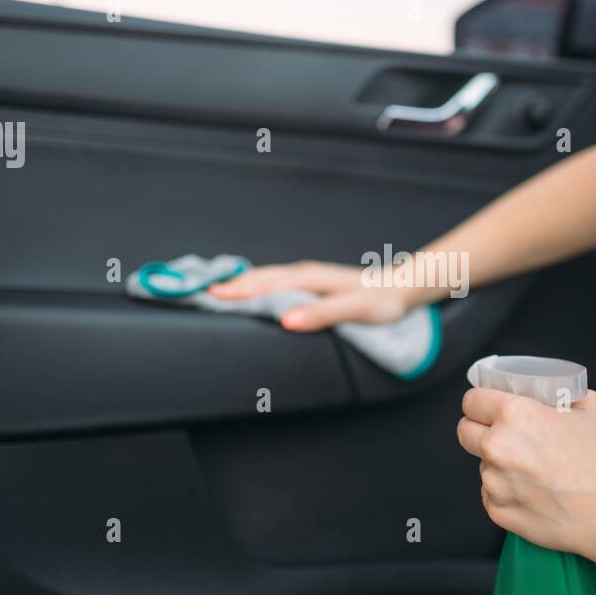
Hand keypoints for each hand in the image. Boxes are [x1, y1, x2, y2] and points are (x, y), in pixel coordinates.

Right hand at [207, 260, 411, 330]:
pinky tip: (244, 292)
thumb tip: (286, 320)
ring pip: (264, 278)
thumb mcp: (355, 310)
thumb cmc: (380, 302)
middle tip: (195, 292)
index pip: (265, 285)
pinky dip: (254, 285)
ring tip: (210, 291)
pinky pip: (273, 282)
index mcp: (309, 278)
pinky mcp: (308, 283)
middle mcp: (303, 273)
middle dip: (228, 284)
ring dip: (238, 283)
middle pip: (258, 278)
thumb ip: (322, 314)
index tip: (208, 295)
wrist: (400, 288)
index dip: (237, 290)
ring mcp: (305, 276)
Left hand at [457, 386, 595, 567]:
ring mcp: (495, 484)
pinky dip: (507, 492)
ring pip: (482, 466)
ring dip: (499, 464)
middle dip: (480, 430)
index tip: (488, 407)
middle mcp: (497, 448)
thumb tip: (547, 396)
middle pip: (464, 432)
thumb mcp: (592, 406)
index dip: (481, 402)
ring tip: (536, 469)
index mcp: (515, 415)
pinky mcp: (499, 513)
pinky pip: (492, 495)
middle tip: (508, 435)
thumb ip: (559, 395)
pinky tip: (536, 491)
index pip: (471, 401)